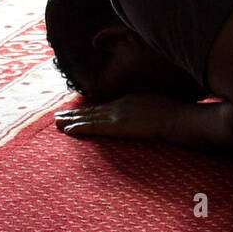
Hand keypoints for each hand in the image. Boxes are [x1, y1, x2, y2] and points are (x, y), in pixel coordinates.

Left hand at [54, 93, 179, 139]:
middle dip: (75, 114)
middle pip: (92, 110)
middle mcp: (119, 106)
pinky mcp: (116, 126)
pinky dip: (79, 128)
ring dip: (71, 120)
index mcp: (129, 100)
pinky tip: (67, 130)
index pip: (104, 107)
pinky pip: (93, 127)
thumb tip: (151, 114)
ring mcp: (116, 115)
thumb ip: (149, 109)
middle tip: (59, 116)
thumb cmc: (174, 114)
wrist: (175, 117)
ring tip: (57, 122)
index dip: (90, 110)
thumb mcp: (159, 105)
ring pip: (88, 118)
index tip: (79, 112)